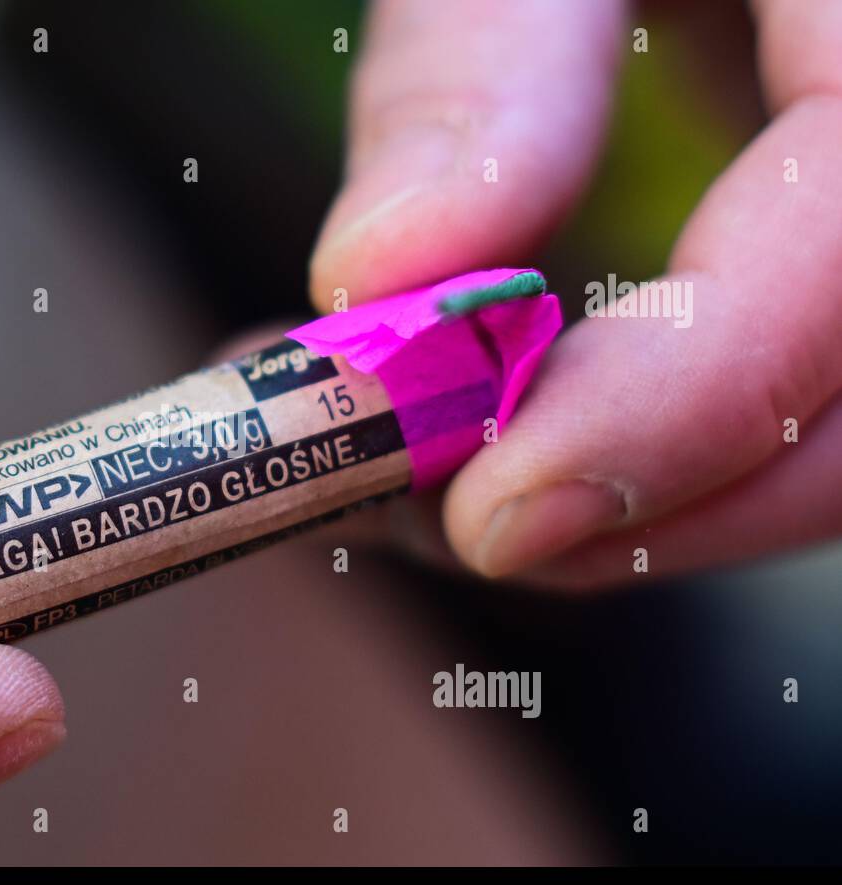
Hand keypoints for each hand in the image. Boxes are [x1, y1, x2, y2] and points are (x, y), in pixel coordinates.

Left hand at [311, 0, 841, 586]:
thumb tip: (381, 279)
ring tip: (451, 475)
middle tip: (443, 518)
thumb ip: (478, 72)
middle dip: (658, 503)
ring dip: (656, 499)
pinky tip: (536, 421)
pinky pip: (818, 387)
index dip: (684, 403)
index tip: (488, 514)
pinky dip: (678, 441)